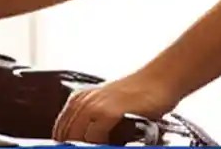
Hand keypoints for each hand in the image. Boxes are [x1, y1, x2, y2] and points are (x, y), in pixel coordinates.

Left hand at [51, 72, 177, 143]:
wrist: (160, 79)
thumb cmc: (140, 94)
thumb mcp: (109, 104)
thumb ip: (94, 120)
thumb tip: (86, 139)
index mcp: (79, 99)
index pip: (60, 129)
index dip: (64, 143)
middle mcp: (84, 101)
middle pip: (65, 134)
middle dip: (70, 146)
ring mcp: (95, 105)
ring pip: (75, 136)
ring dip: (81, 146)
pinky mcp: (109, 111)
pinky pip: (93, 136)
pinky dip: (96, 145)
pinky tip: (105, 147)